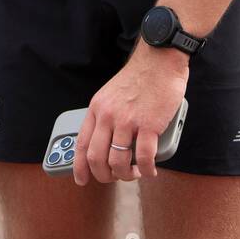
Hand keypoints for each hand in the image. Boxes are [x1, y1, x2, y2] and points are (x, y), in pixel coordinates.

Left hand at [73, 40, 188, 184]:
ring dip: (126, 175)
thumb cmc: (140, 77)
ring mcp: (127, 120)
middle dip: (104, 176)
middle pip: (96, 158)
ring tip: (135, 173)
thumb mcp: (111, 94)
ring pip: (118, 162)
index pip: (81, 144)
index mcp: (97, 108)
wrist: (160, 59)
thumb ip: (106, 115)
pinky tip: (150, 170)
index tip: (82, 180)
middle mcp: (108, 115)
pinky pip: (144, 157)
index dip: (79, 167)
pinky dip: (147, 169)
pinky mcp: (149, 124)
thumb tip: (107, 141)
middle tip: (115, 178)